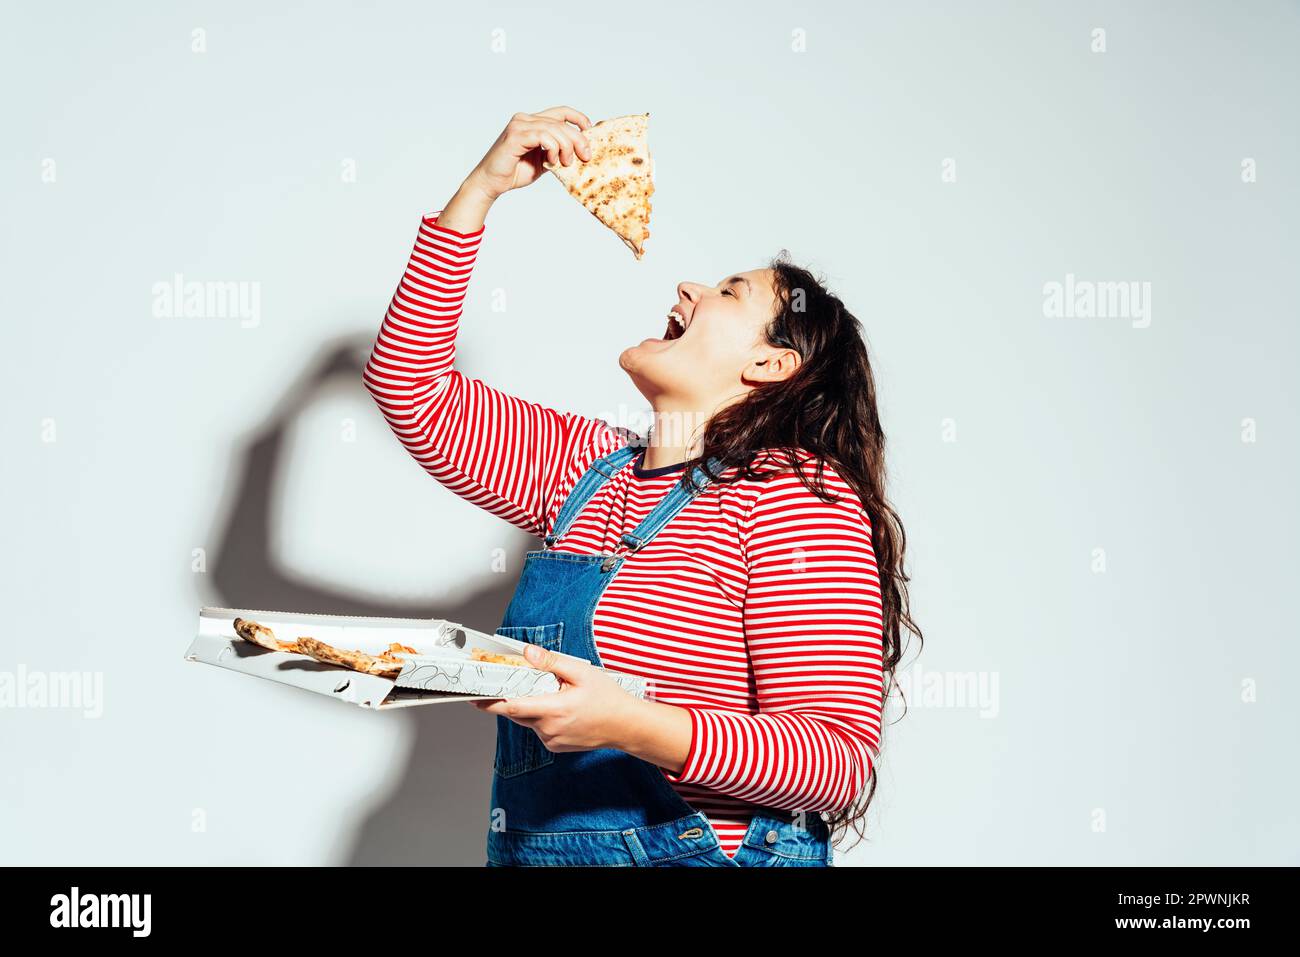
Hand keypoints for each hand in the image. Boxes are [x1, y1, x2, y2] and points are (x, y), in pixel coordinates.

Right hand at [464, 106, 593, 201]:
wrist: (492, 183)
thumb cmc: (514, 172)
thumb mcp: (543, 161)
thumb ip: (557, 152)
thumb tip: (581, 152)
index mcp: (532, 122)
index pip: (560, 111)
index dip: (578, 118)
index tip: (589, 130)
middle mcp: (525, 119)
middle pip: (561, 122)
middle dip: (578, 139)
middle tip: (585, 156)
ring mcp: (519, 125)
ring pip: (554, 129)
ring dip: (566, 147)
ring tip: (566, 162)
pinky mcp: (515, 135)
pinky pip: (543, 136)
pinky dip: (552, 148)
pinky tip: (551, 160)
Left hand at [472, 642, 641, 752]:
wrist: (626, 726)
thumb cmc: (608, 698)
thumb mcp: (582, 672)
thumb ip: (551, 662)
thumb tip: (527, 652)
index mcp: (553, 710)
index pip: (512, 706)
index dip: (490, 701)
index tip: (474, 696)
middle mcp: (549, 729)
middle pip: (516, 712)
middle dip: (510, 698)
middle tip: (506, 682)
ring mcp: (551, 740)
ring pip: (527, 720)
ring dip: (528, 706)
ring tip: (547, 692)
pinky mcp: (555, 746)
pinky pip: (539, 729)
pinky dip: (540, 716)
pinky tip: (558, 707)